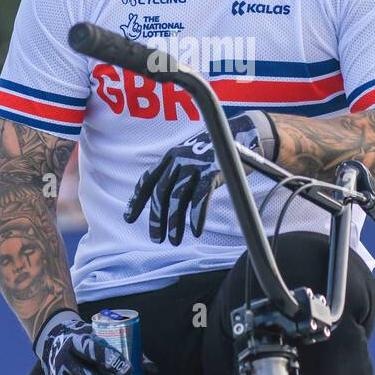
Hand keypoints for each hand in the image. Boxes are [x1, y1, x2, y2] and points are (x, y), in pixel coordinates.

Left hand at [124, 111, 278, 243]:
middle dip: (156, 218)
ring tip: (173, 241)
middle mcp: (180, 159)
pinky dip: (197, 216)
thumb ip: (180, 173)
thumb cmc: (219, 150)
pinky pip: (201, 198)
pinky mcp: (213, 171)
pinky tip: (195, 231)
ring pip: (178, 198)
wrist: (246, 133)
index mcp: (171, 156)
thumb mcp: (193, 156)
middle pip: (161, 193)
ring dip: (174, 223)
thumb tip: (169, 199)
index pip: (147, 180)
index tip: (128, 219)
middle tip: (156, 238)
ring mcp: (196, 164)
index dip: (136, 200)